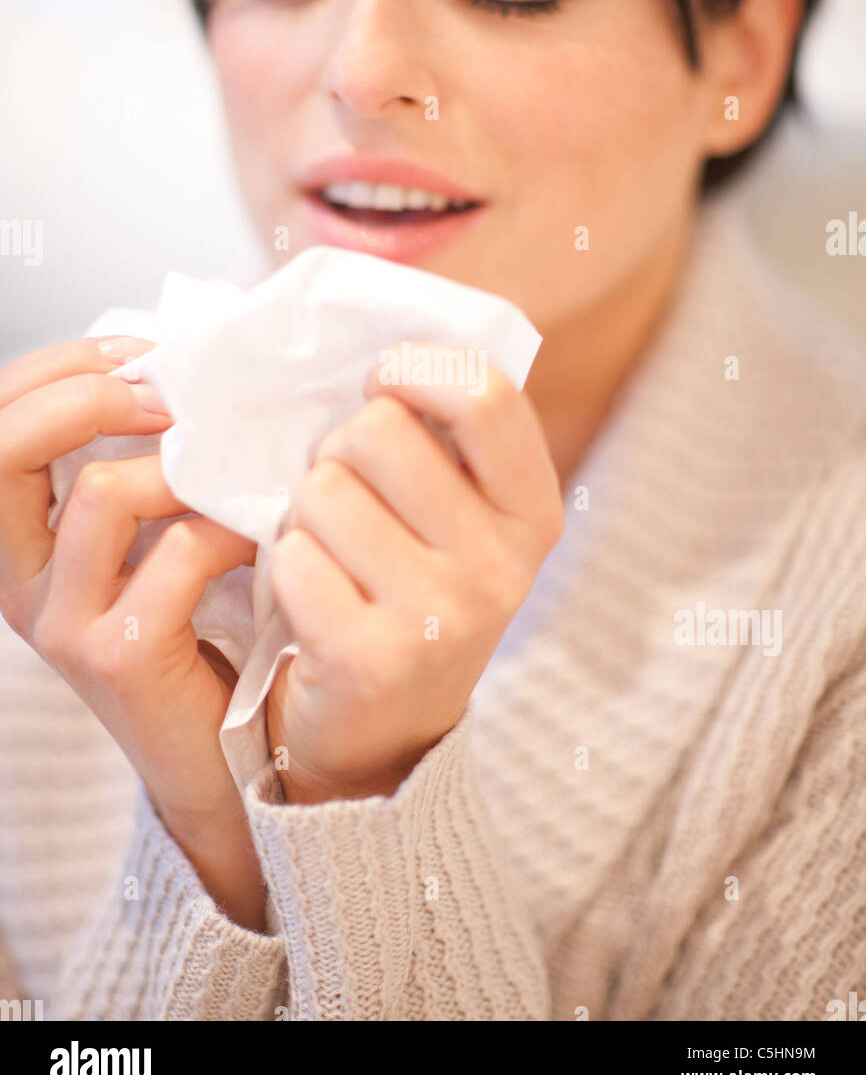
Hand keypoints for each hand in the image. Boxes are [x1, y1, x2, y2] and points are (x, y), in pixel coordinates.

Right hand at [0, 337, 265, 928]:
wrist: (224, 757)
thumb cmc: (201, 632)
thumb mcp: (151, 540)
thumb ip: (142, 468)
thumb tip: (173, 370)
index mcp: (22, 542)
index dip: (59, 367)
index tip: (139, 350)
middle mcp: (21, 581)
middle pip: (6, 446)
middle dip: (92, 394)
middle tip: (171, 396)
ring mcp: (62, 622)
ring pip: (103, 493)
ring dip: (183, 468)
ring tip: (231, 482)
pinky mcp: (119, 655)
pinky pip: (176, 553)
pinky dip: (229, 530)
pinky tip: (257, 541)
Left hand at [266, 343, 563, 804]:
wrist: (384, 734)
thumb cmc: (408, 590)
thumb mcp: (457, 516)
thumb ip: (441, 434)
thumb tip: (382, 340)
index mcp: (531, 511)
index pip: (483, 390)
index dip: (413, 369)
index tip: (380, 387)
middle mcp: (502, 565)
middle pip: (377, 431)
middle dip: (335, 451)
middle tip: (343, 495)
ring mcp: (443, 617)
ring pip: (321, 490)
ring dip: (302, 514)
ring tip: (329, 553)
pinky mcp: (374, 660)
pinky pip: (292, 558)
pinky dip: (282, 569)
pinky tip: (310, 602)